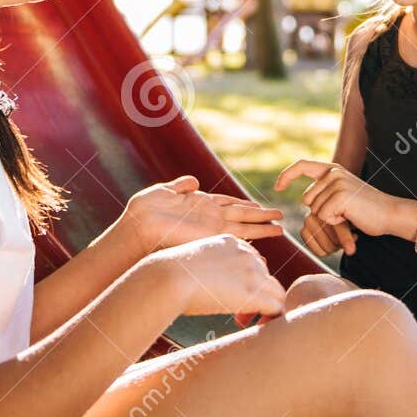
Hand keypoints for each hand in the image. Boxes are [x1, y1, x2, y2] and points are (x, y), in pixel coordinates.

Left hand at [122, 175, 283, 259]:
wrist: (136, 227)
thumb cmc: (144, 210)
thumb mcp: (164, 191)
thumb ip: (180, 186)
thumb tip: (194, 181)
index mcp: (200, 204)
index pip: (228, 204)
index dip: (243, 205)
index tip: (258, 206)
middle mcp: (209, 217)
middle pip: (241, 215)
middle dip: (261, 216)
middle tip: (280, 216)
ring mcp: (211, 226)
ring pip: (244, 225)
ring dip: (262, 225)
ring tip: (279, 226)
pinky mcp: (211, 234)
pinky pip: (236, 233)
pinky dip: (251, 235)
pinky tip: (263, 236)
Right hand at [149, 234, 286, 320]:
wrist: (168, 279)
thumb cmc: (168, 275)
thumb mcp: (190, 264)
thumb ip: (203, 271)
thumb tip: (200, 286)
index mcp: (229, 243)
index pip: (252, 260)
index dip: (245, 281)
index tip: (230, 296)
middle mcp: (246, 254)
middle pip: (266, 277)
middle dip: (256, 296)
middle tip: (239, 316)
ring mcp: (252, 273)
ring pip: (277, 293)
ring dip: (266, 309)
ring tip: (250, 324)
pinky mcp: (254, 293)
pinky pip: (277, 307)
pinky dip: (273, 319)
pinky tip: (259, 328)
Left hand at [275, 160, 395, 253]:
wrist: (390, 213)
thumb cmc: (366, 209)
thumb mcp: (343, 194)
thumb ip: (326, 190)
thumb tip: (305, 199)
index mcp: (333, 169)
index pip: (302, 165)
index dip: (287, 175)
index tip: (277, 187)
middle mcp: (334, 173)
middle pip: (307, 200)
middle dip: (321, 212)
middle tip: (343, 212)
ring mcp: (337, 183)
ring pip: (315, 210)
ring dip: (330, 219)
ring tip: (348, 214)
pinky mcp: (340, 196)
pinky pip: (324, 216)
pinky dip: (335, 223)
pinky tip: (350, 218)